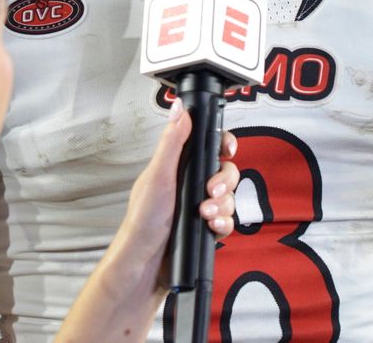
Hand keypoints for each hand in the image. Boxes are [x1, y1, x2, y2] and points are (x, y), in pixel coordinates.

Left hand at [54, 100, 240, 341]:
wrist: (145, 265)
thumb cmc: (143, 220)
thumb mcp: (159, 176)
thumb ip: (173, 142)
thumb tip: (179, 108)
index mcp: (176, 165)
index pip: (207, 145)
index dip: (222, 144)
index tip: (226, 150)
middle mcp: (188, 183)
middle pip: (224, 171)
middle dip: (224, 181)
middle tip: (210, 193)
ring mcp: (198, 206)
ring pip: (228, 197)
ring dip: (223, 206)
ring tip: (206, 216)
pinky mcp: (204, 228)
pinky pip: (227, 221)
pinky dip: (224, 224)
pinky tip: (213, 229)